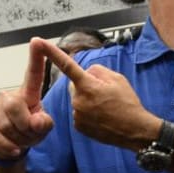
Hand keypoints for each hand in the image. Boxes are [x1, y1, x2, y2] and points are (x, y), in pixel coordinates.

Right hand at [0, 39, 56, 158]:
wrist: (9, 147)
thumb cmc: (29, 131)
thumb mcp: (43, 128)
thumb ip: (44, 124)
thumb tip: (37, 122)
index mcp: (28, 94)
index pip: (33, 74)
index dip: (36, 58)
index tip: (38, 40)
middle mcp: (9, 97)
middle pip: (14, 105)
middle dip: (26, 126)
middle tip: (30, 133)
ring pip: (6, 125)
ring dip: (19, 139)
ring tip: (22, 141)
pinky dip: (8, 147)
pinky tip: (14, 149)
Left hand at [35, 38, 157, 149]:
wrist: (135, 130)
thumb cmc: (128, 103)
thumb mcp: (118, 79)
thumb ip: (98, 71)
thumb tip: (87, 72)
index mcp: (88, 85)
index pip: (66, 65)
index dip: (52, 52)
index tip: (38, 42)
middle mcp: (78, 100)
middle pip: (75, 85)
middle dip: (86, 86)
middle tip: (105, 94)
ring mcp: (77, 114)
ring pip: (77, 100)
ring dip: (87, 100)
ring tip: (106, 108)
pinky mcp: (78, 126)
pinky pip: (79, 113)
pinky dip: (88, 113)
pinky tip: (102, 117)